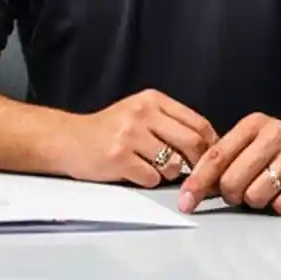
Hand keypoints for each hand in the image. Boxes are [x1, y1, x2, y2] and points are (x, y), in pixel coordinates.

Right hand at [61, 89, 218, 187]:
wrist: (69, 139)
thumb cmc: (108, 130)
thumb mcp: (140, 113)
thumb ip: (171, 123)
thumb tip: (208, 146)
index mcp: (152, 100)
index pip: (198, 123)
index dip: (211, 146)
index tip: (210, 159)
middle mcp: (141, 113)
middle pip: (192, 143)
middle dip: (198, 164)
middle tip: (194, 174)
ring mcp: (129, 135)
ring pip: (172, 164)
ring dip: (168, 173)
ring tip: (151, 167)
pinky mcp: (118, 157)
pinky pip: (151, 178)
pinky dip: (148, 180)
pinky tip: (134, 172)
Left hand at [178, 113, 280, 214]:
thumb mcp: (253, 148)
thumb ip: (224, 163)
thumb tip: (192, 188)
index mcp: (254, 125)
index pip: (216, 156)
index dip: (197, 182)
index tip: (186, 202)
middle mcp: (275, 134)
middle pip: (232, 179)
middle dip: (231, 195)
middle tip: (241, 194)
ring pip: (256, 194)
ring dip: (257, 202)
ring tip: (268, 192)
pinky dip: (280, 206)